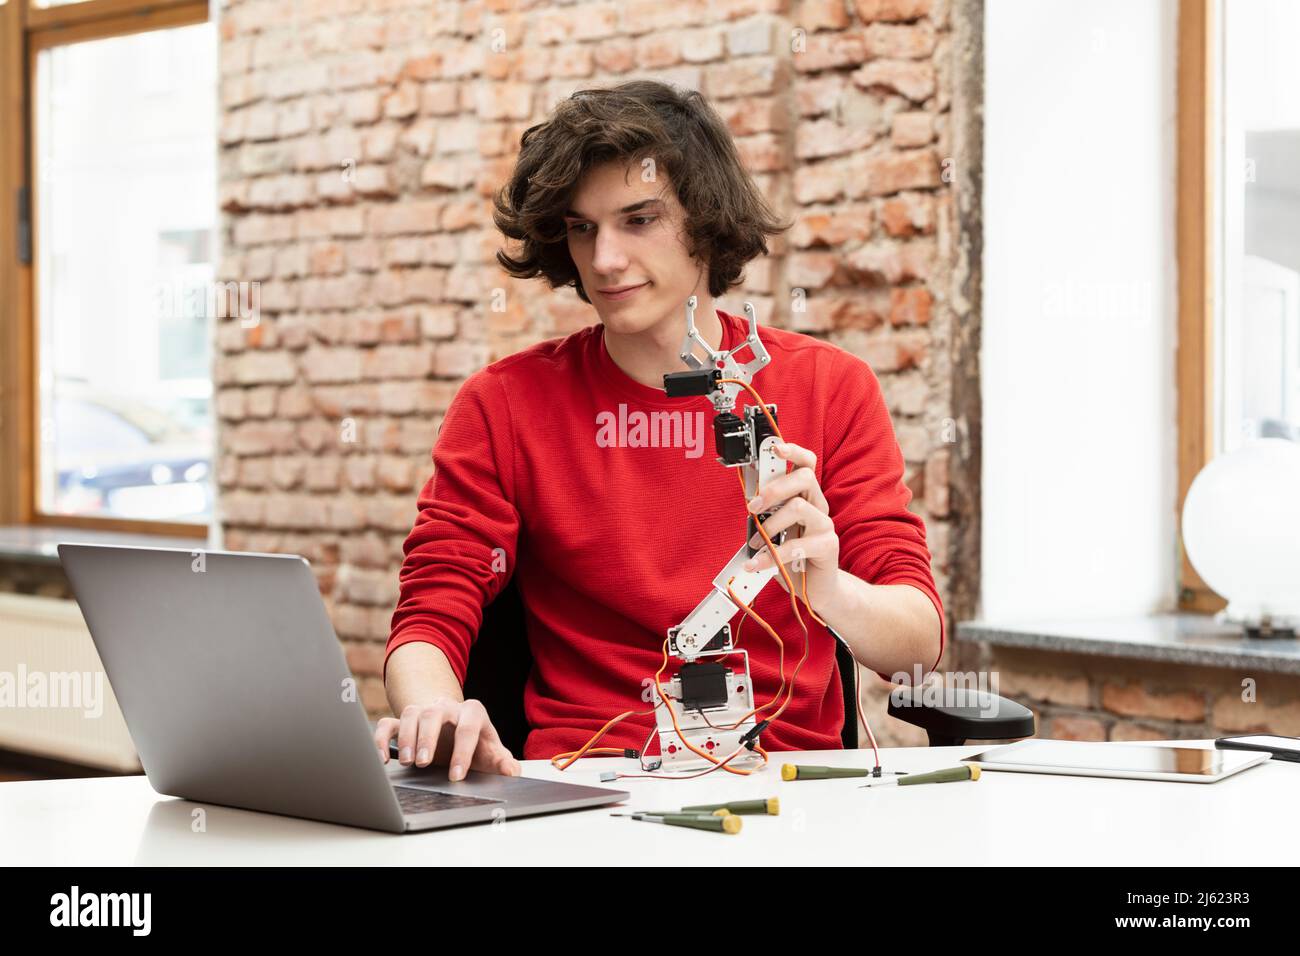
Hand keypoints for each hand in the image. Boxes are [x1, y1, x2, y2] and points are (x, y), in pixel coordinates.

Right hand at [373, 698, 521, 779]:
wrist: (456, 730)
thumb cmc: (476, 744)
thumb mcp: (491, 752)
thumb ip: (502, 761)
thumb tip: (512, 771)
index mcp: (473, 712)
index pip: (468, 728)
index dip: (463, 753)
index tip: (456, 777)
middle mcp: (447, 707)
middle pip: (435, 714)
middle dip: (428, 738)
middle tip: (424, 763)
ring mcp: (423, 712)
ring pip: (411, 714)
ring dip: (406, 737)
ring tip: (407, 762)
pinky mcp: (404, 722)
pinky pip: (387, 724)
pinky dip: (381, 738)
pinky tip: (383, 759)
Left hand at [741, 440, 839, 610]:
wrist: (816, 589)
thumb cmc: (793, 557)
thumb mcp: (776, 531)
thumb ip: (767, 514)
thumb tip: (750, 500)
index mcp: (806, 496)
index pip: (806, 464)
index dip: (793, 452)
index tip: (775, 448)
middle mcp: (819, 505)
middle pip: (805, 478)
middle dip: (774, 488)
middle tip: (753, 507)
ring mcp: (825, 525)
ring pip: (798, 507)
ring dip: (770, 525)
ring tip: (756, 542)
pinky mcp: (828, 545)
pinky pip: (797, 545)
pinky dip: (772, 555)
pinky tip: (759, 563)